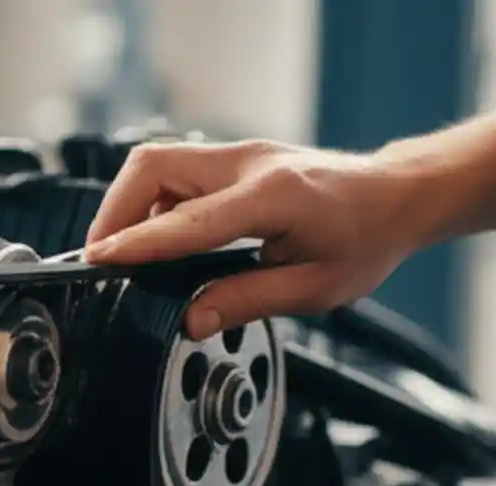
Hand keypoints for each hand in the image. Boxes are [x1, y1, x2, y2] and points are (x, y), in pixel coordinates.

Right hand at [82, 141, 437, 339]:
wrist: (395, 196)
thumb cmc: (366, 238)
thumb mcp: (315, 288)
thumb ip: (247, 300)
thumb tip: (192, 320)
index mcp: (272, 197)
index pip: (187, 219)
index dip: (138, 242)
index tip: (100, 260)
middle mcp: (247, 165)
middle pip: (152, 165)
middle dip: (115, 210)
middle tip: (101, 257)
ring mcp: (237, 156)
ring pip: (156, 164)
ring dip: (131, 206)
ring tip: (128, 254)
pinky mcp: (231, 160)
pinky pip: (175, 172)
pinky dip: (154, 204)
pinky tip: (164, 241)